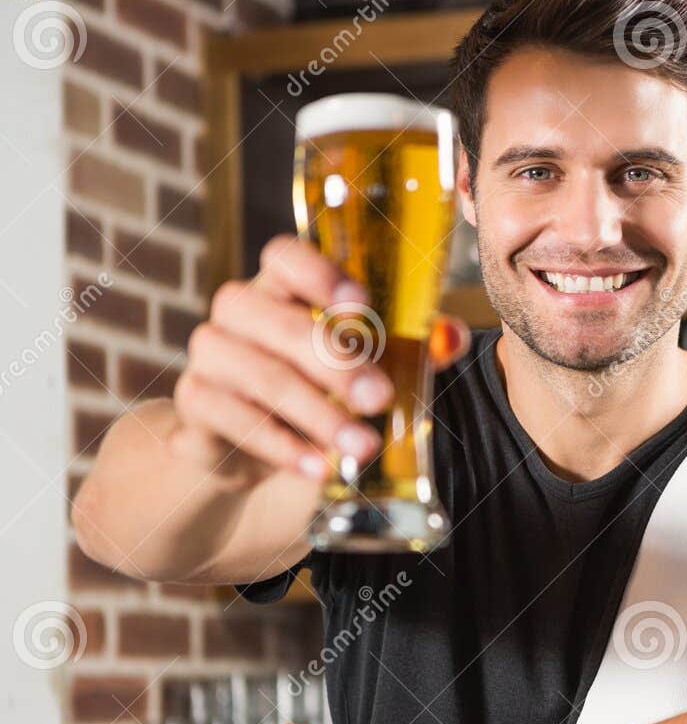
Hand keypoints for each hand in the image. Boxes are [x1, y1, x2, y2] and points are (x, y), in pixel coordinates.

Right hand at [171, 235, 469, 484]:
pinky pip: (233, 419)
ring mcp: (210, 355)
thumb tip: (452, 337)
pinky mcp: (196, 402)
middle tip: (380, 398)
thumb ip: (409, 347)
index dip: (317, 272)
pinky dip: (281, 446)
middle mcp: (239, 312)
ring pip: (258, 375)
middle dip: (334, 362)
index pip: (284, 256)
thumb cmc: (318, 386)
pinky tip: (317, 467)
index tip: (360, 304)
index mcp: (282, 288)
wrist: (252, 443)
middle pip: (276, 320)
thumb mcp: (364, 365)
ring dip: (316, 413)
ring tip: (361, 447)